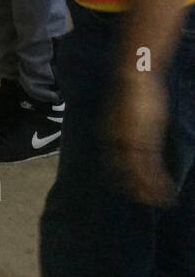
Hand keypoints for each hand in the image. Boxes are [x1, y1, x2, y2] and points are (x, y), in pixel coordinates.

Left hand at [109, 72, 173, 205]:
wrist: (133, 75)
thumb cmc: (131, 91)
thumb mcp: (125, 111)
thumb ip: (124, 125)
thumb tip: (129, 133)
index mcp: (109, 132)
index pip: (113, 161)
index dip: (121, 176)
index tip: (128, 188)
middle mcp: (115, 139)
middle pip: (122, 170)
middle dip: (133, 187)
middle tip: (143, 200)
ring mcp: (129, 140)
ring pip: (137, 173)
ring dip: (148, 188)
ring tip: (159, 200)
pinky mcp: (144, 139)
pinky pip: (150, 167)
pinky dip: (157, 181)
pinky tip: (165, 190)